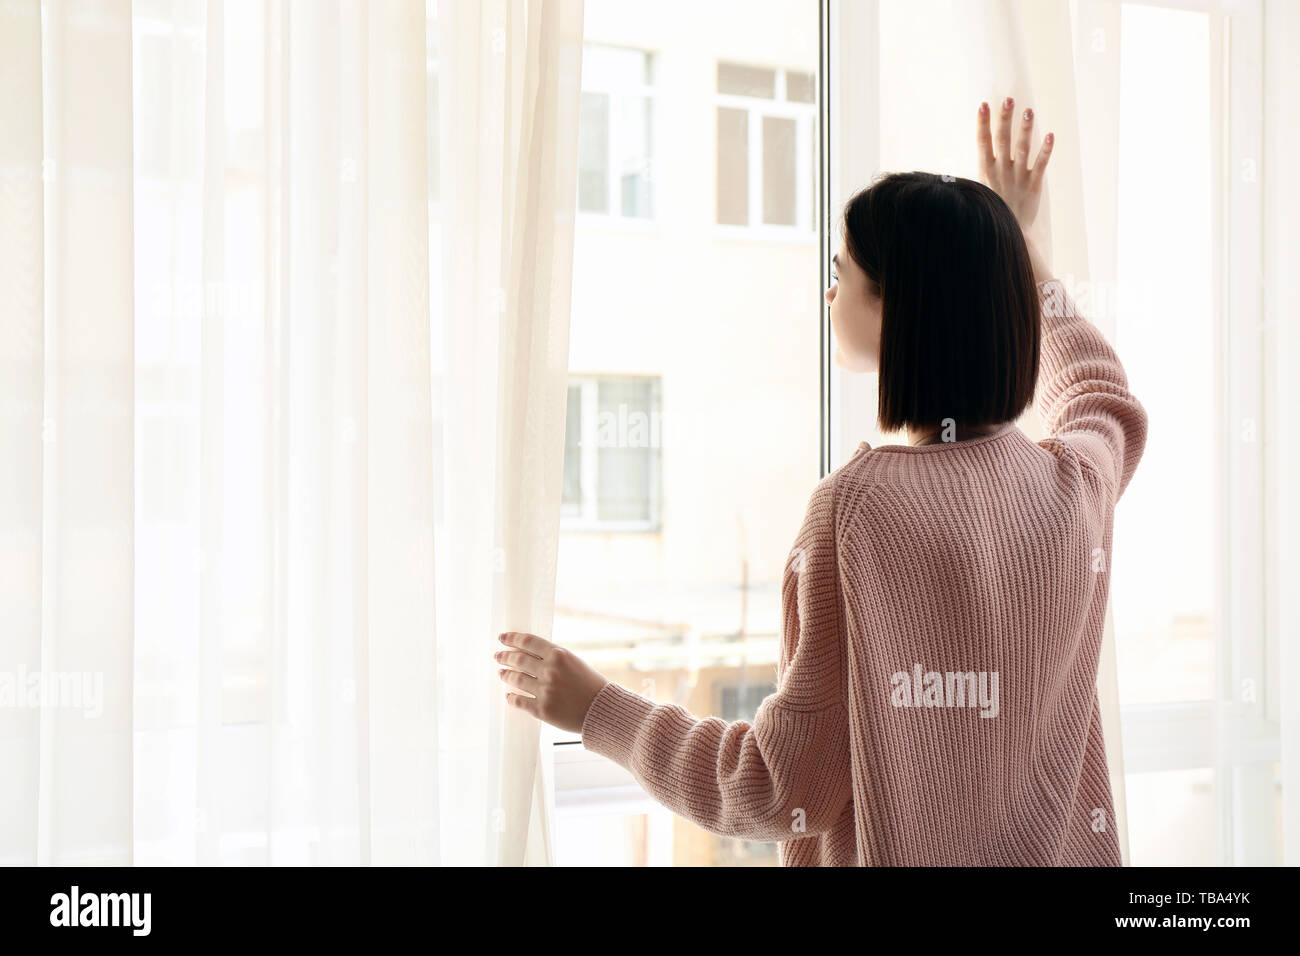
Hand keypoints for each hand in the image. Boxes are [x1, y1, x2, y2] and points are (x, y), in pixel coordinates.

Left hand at [495, 631, 608, 733]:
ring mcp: (545, 691)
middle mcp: (550, 671)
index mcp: (559, 655)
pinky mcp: (542, 710)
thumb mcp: (573, 662)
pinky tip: (509, 695)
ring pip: (516, 680)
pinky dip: (511, 698)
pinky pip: (519, 701)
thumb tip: (527, 652)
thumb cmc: (589, 684)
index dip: (512, 638)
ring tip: (502, 673)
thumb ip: (552, 656)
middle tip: (498, 656)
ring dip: (506, 675)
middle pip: (518, 659)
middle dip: (505, 656)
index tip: (502, 638)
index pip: (528, 642)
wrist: (601, 710)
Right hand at [976, 96, 1053, 275]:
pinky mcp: (1033, 186)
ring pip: (1022, 149)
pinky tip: (1050, 135)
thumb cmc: (993, 211)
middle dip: (1005, 119)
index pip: (982, 143)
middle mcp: (1001, 172)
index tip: (984, 105)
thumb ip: (983, 171)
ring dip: (1026, 129)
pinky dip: (1046, 151)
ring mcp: (1018, 178)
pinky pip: (1041, 165)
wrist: (1008, 236)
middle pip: (1002, 140)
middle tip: (1008, 100)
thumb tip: (978, 154)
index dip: (983, 123)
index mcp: (986, 172)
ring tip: (1028, 110)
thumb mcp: (980, 191)